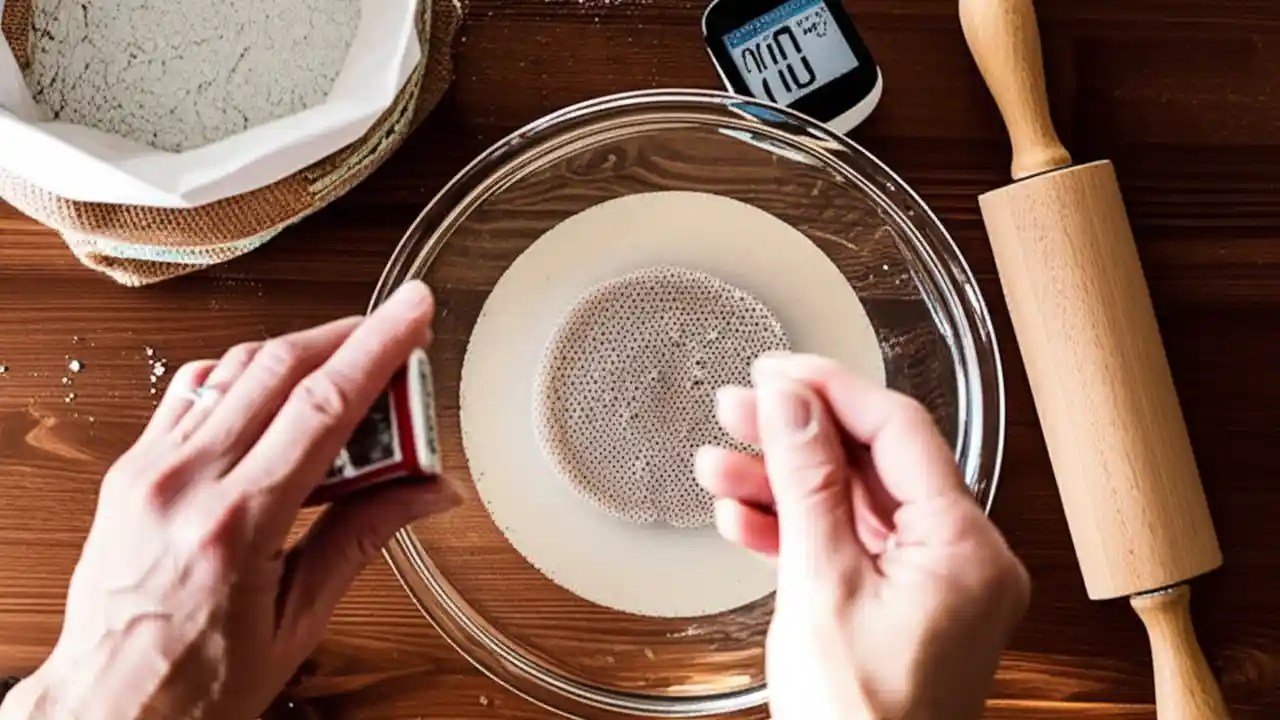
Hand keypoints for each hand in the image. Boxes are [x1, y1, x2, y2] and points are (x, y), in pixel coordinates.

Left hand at [2, 281, 458, 719]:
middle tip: (397, 333)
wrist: (103, 710)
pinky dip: (245, 376)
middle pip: (277, 368)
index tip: (414, 311)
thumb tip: (429, 491)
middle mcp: (182, 483)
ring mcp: (147, 470)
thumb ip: (363, 537)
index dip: (379, 348)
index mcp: (234, 526)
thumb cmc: (193, 687)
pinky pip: (193, 392)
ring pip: (232, 368)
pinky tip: (278, 390)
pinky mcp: (129, 469)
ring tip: (349, 364)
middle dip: (348, 336)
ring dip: (300, 352)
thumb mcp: (298, 621)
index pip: (323, 406)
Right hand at [697, 353, 1029, 719]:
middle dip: (796, 437)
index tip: (775, 370)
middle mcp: (961, 558)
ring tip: (718, 467)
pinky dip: (797, 531)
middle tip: (735, 411)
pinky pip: (849, 547)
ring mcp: (933, 583)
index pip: (900, 431)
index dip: (831, 390)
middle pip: (873, 464)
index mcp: (965, 547)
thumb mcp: (821, 586)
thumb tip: (790, 403)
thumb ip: (807, 483)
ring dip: (783, 484)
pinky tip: (745, 519)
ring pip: (853, 504)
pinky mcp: (901, 605)